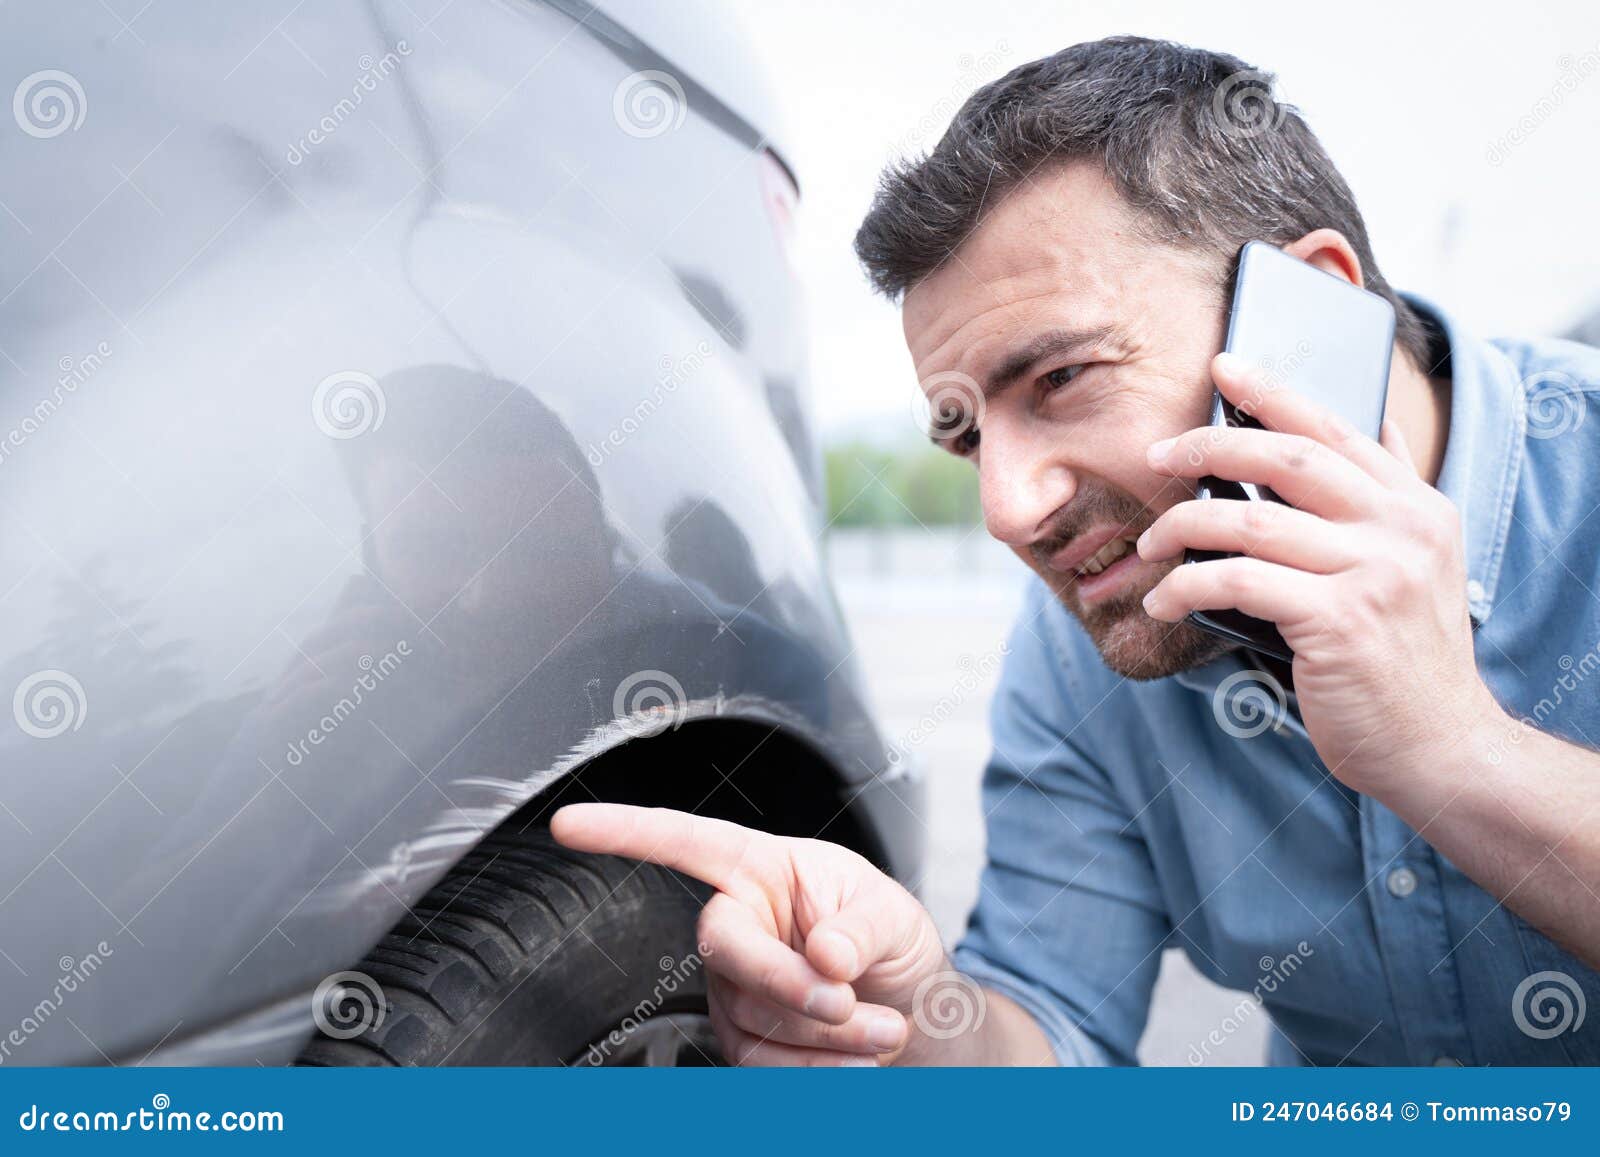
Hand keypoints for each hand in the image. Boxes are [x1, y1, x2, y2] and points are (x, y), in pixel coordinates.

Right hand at [550, 803, 947, 1065]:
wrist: (908, 1005)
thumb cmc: (888, 937)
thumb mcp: (891, 912)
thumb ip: (860, 928)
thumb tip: (826, 954)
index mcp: (763, 869)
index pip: (686, 841)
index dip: (624, 831)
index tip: (569, 824)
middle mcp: (737, 925)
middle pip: (723, 947)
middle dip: (788, 984)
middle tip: (848, 1001)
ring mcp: (732, 988)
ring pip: (754, 1016)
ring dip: (828, 1035)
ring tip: (885, 1028)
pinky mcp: (743, 1042)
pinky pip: (766, 1065)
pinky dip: (822, 1070)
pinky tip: (861, 1057)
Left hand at [1137, 351, 1502, 795]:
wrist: (1441, 747)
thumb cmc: (1403, 661)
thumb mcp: (1416, 566)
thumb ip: (1383, 503)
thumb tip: (1359, 432)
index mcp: (1418, 507)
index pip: (1337, 428)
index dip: (1275, 393)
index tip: (1224, 367)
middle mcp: (1402, 529)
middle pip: (1288, 459)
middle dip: (1211, 447)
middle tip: (1159, 454)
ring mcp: (1374, 574)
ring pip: (1250, 521)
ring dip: (1183, 527)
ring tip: (1152, 542)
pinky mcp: (1340, 622)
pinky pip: (1239, 581)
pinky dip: (1187, 586)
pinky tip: (1164, 599)